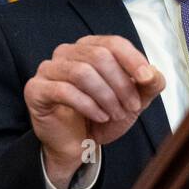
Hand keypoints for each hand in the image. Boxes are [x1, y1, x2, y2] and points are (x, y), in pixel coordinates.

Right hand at [24, 35, 163, 188]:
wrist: (77, 145)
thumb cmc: (101, 117)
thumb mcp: (133, 102)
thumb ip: (148, 85)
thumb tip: (153, 73)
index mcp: (89, 48)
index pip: (113, 43)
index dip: (133, 60)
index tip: (146, 80)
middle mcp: (66, 53)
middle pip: (99, 56)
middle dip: (120, 84)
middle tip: (131, 107)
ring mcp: (48, 69)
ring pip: (82, 72)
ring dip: (105, 96)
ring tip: (114, 114)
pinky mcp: (36, 89)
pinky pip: (63, 90)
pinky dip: (87, 105)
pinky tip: (99, 116)